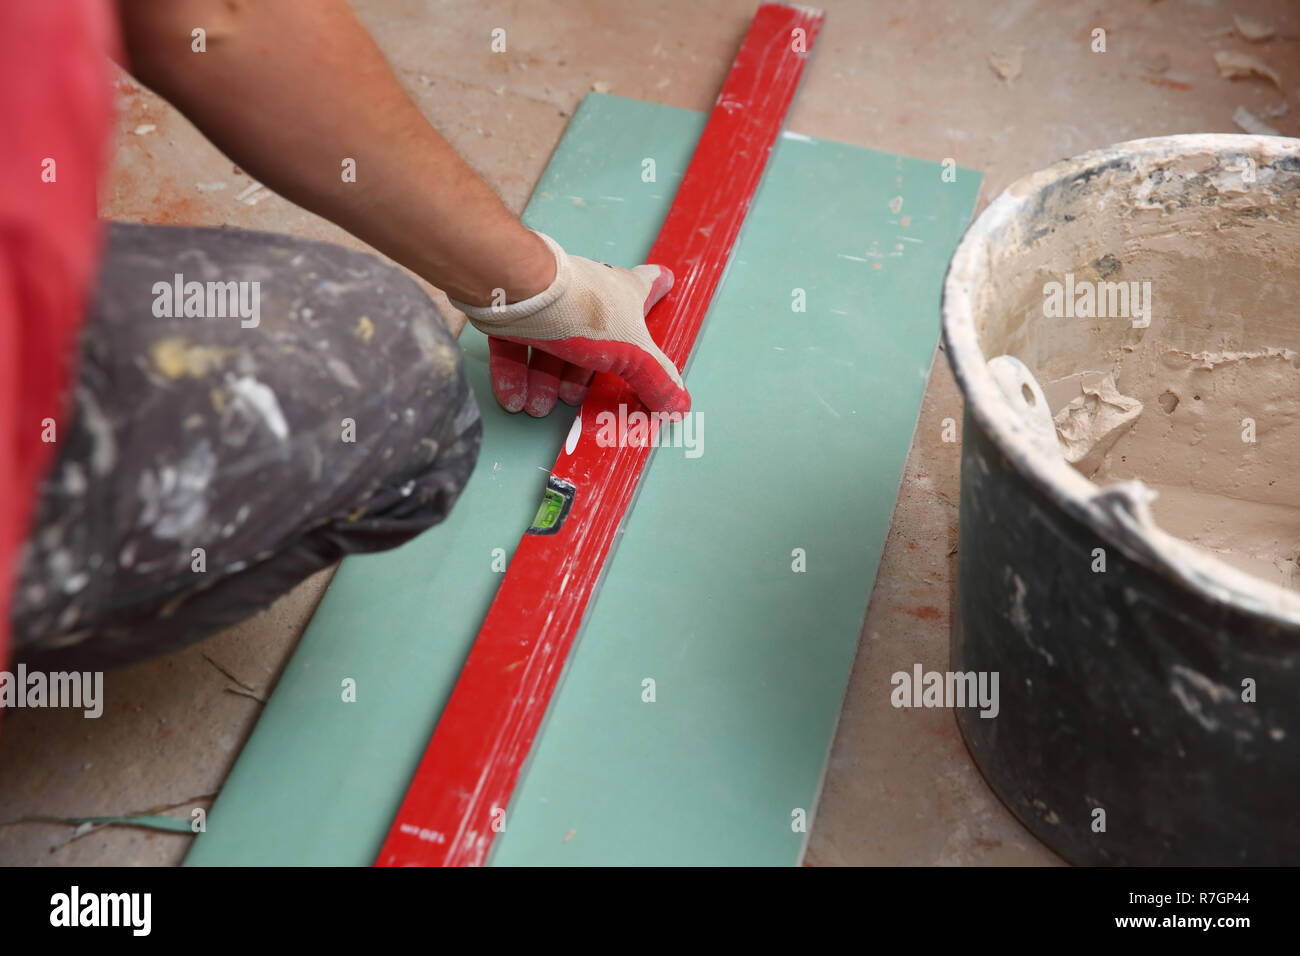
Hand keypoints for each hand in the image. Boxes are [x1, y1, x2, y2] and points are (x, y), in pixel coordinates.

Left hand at [451, 233, 685, 417]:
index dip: (658, 286)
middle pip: (593, 336)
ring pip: (551, 347)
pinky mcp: (514, 313)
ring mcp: (549, 303)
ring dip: (545, 383)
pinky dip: (515, 376)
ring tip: (540, 408)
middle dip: (583, 374)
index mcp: (623, 295)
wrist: (521, 292)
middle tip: (575, 398)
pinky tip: (516, 400)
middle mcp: (588, 296)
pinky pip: (515, 349)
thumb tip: (681, 405)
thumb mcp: (632, 354)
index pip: (648, 285)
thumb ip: (655, 380)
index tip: (665, 283)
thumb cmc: (584, 313)